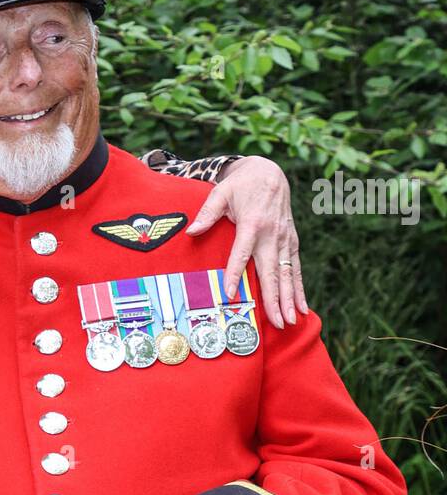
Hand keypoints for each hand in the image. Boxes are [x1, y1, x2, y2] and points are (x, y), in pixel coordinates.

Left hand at [186, 156, 306, 327]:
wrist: (269, 172)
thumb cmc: (241, 185)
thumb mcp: (221, 193)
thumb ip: (207, 213)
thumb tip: (191, 231)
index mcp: (252, 223)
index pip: (242, 253)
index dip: (235, 273)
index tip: (230, 294)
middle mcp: (272, 234)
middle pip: (271, 271)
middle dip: (274, 298)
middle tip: (277, 321)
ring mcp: (284, 239)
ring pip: (287, 274)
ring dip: (289, 299)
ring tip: (290, 321)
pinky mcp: (291, 242)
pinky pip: (295, 268)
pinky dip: (299, 288)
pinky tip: (302, 307)